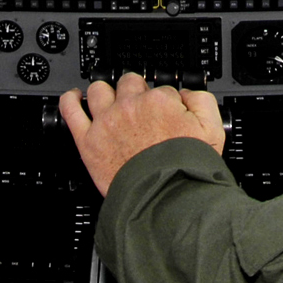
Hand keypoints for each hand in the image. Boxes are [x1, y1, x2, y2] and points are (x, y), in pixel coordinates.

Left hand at [59, 73, 226, 196]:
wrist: (165, 200)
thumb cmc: (186, 170)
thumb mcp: (213, 130)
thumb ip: (201, 101)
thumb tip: (186, 94)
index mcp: (159, 101)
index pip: (160, 88)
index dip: (164, 101)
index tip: (164, 114)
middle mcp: (130, 106)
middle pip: (128, 82)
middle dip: (134, 91)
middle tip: (139, 108)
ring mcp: (106, 122)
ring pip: (99, 90)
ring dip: (105, 93)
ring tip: (107, 101)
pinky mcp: (88, 141)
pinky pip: (71, 110)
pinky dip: (70, 100)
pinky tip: (74, 98)